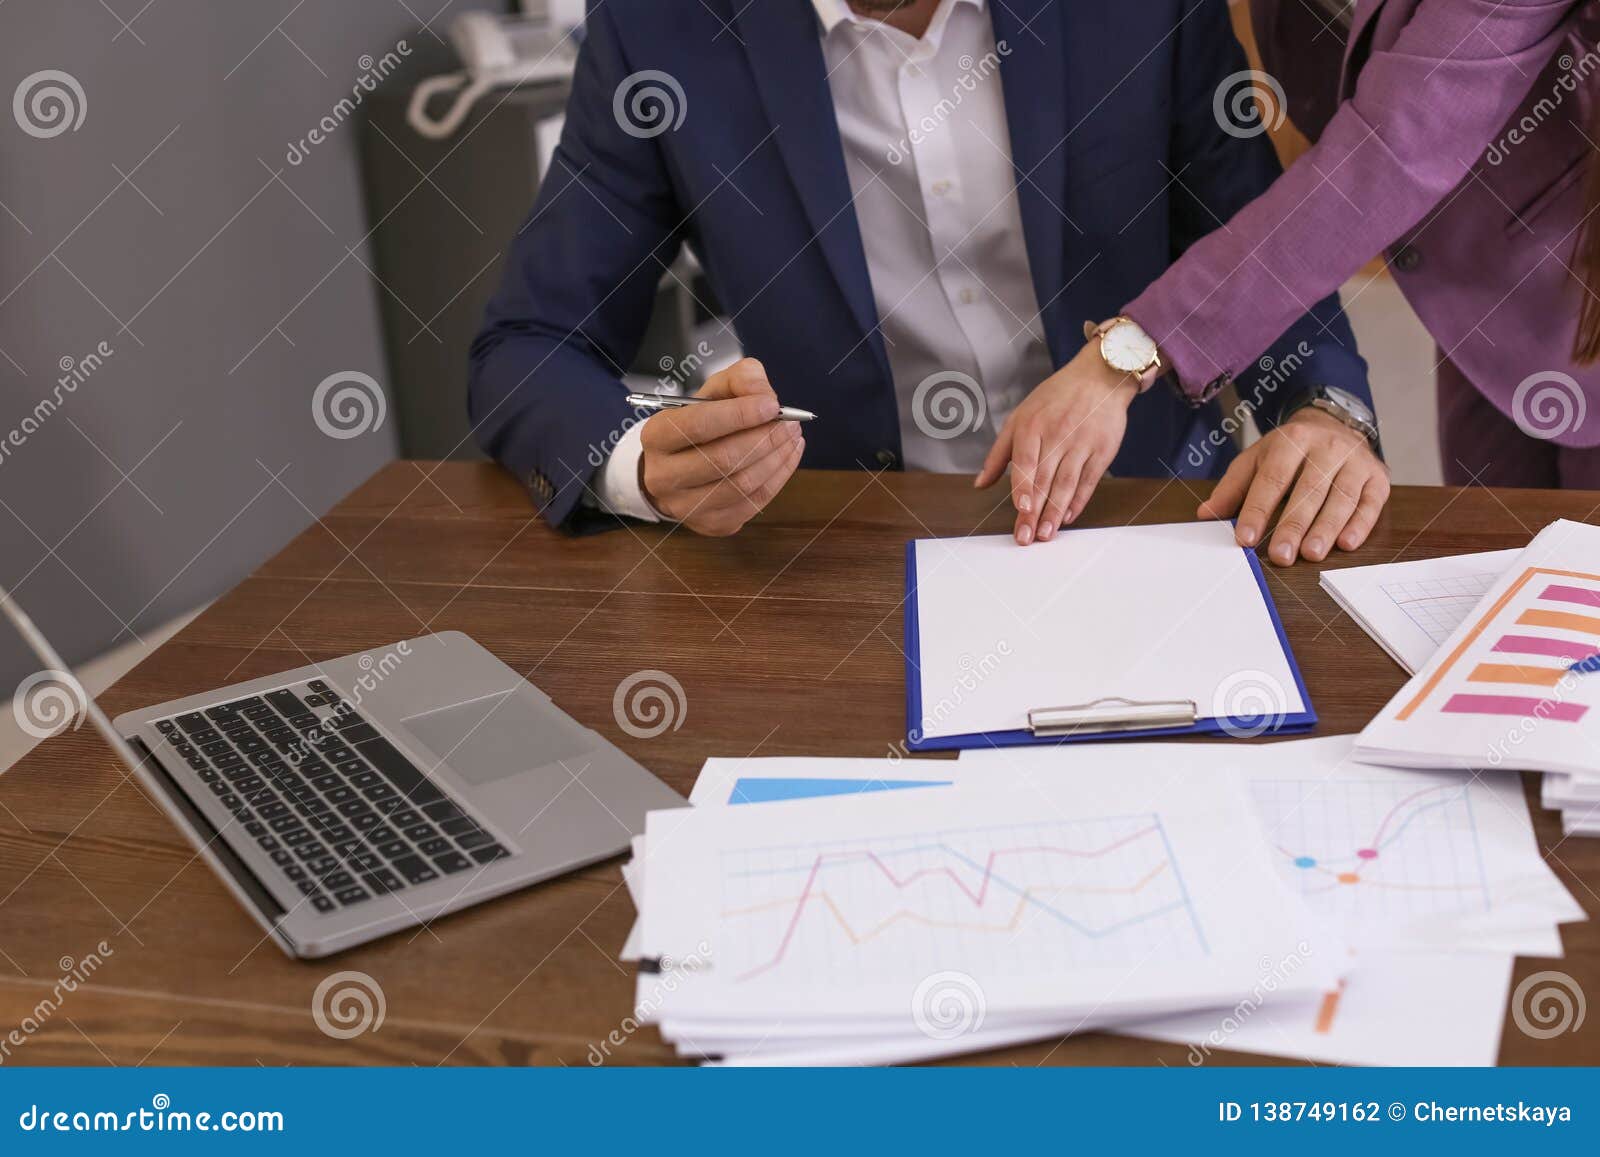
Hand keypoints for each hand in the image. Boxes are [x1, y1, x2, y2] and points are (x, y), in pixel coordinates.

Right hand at [639, 357, 803, 535]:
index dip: (740, 415)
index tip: (772, 405)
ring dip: (776, 458)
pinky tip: (788, 456)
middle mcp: (663, 476)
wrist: (679, 469)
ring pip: (742, 485)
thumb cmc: (699, 425)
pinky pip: (754, 503)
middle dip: (764, 438)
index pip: (698, 425)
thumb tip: (765, 395)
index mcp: (656, 436)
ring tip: (792, 436)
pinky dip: (779, 477)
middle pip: (723, 459)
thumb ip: (739, 380)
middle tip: (789, 423)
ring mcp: (686, 506)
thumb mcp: (712, 392)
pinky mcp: (711, 524)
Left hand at [974, 342, 1135, 543]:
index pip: (1025, 463)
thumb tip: (980, 483)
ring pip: (1067, 483)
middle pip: (1044, 479)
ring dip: (1056, 512)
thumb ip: (999, 453)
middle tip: (1027, 537)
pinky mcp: (1103, 449)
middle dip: (1035, 512)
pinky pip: (1089, 480)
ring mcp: (1082, 442)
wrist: (1099, 377)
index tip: (1021, 511)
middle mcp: (1058, 434)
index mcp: (1033, 426)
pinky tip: (1068, 517)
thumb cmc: (1055, 398)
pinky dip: (1078, 501)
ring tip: (1046, 534)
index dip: (1023, 488)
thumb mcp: (1020, 417)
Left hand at [1198, 407, 1389, 564]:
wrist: (1334, 424)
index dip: (1258, 509)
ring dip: (1326, 528)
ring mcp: (1355, 460)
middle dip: (1293, 525)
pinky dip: (1360, 524)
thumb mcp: (1256, 459)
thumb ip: (1233, 488)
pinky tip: (1347, 544)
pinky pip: (1371, 502)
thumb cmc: (1290, 450)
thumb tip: (1206, 515)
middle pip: (1309, 490)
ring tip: (1311, 554)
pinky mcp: (1377, 476)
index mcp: (1291, 439)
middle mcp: (1327, 447)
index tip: (1245, 538)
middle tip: (1281, 556)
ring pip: (1341, 497)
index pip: (1273, 478)